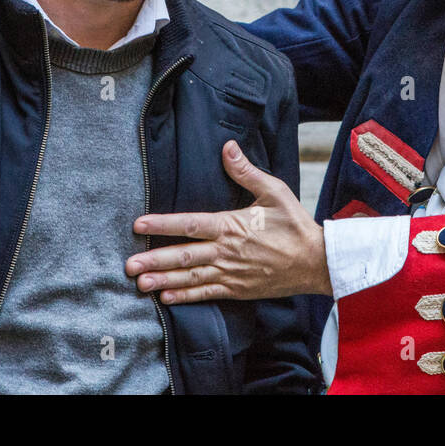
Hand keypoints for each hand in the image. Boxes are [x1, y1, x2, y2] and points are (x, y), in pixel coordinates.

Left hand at [125, 140, 332, 302]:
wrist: (316, 261)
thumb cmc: (294, 224)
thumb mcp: (274, 191)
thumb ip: (246, 171)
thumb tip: (228, 147)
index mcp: (231, 226)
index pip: (189, 224)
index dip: (162, 224)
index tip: (138, 225)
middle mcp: (226, 252)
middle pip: (183, 256)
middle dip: (154, 261)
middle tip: (128, 266)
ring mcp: (231, 273)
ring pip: (190, 278)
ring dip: (163, 281)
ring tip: (140, 284)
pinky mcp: (238, 289)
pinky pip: (207, 294)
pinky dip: (186, 297)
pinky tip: (166, 298)